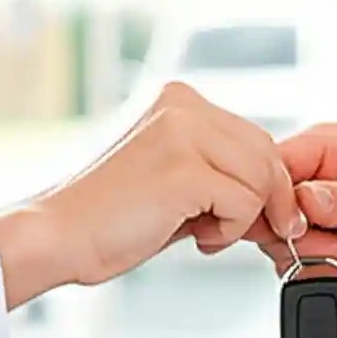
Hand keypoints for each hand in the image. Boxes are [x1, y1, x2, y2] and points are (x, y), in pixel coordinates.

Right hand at [0, 82, 301, 309]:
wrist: (58, 237)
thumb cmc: (110, 218)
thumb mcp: (174, 178)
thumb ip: (220, 171)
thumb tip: (278, 191)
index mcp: (179, 100)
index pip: (255, 137)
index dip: (264, 184)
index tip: (256, 217)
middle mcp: (183, 106)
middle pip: (267, 154)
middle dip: (266, 202)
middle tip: (236, 232)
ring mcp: (183, 133)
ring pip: (262, 178)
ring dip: (243, 218)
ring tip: (203, 232)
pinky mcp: (184, 170)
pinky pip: (244, 203)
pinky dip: (229, 231)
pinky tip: (195, 238)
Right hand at [263, 123, 336, 311]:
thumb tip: (306, 198)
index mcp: (329, 149)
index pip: (272, 169)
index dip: (279, 204)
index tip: (306, 228)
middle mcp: (318, 182)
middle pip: (272, 218)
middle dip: (312, 244)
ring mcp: (319, 220)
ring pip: (284, 253)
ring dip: (329, 265)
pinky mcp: (325, 252)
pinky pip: (305, 276)